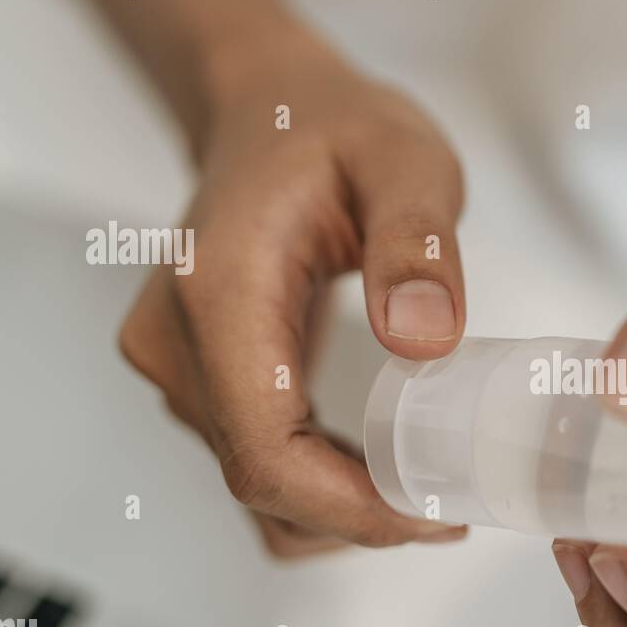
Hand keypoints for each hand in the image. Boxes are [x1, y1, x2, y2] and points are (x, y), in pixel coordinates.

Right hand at [118, 26, 467, 555]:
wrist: (267, 111)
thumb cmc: (333, 128)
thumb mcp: (404, 158)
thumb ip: (416, 240)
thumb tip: (423, 339)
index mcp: (218, 292)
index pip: (266, 449)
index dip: (350, 506)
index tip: (432, 513)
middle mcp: (175, 343)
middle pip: (261, 480)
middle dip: (359, 515)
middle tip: (451, 507)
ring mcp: (177, 367)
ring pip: (256, 486)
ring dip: (339, 511)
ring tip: (426, 488)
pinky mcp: (197, 379)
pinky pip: (255, 461)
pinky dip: (317, 489)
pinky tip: (381, 471)